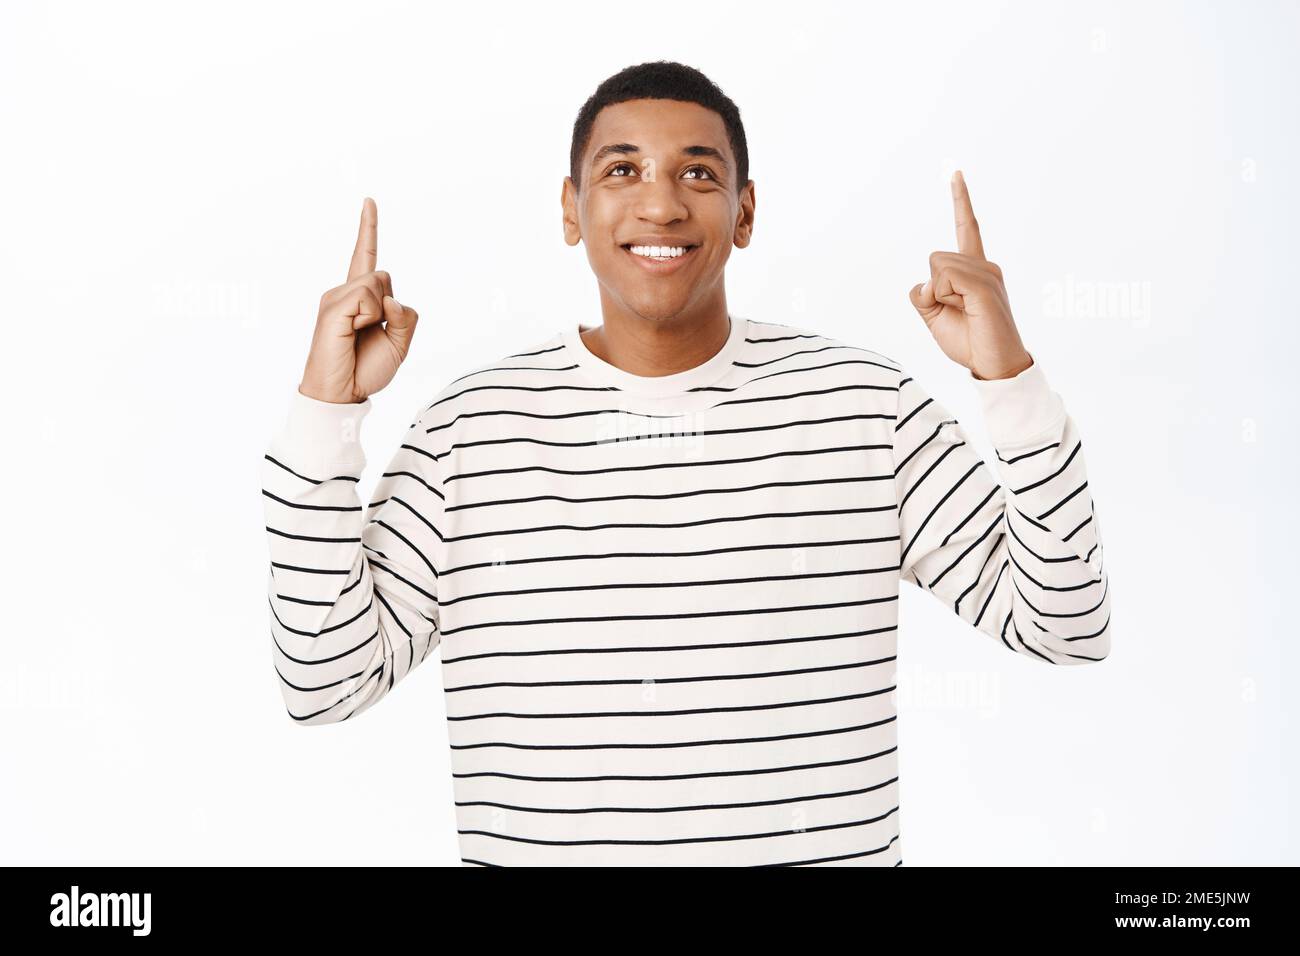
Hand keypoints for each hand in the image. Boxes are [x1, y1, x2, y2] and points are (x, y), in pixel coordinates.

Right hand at [299, 198, 419, 403]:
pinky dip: (370, 318)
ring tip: (359, 334)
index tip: (369, 201)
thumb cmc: (366, 369)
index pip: (366, 257)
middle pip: (384, 276)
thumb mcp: (400, 343)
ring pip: (376, 284)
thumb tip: (391, 296)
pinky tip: (352, 333)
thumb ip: (406, 316)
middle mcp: (343, 292)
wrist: (342, 394)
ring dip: (379, 314)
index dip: (369, 229)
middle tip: (372, 333)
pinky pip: (366, 298)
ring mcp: (335, 298)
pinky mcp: (331, 308)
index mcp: (359, 298)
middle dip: (391, 306)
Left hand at [908, 171, 1032, 380]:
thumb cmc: (969, 342)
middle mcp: (985, 266)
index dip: (961, 201)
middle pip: (935, 258)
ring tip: (964, 314)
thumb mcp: (934, 316)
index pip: (966, 229)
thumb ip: (922, 294)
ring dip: (938, 296)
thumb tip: (923, 282)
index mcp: (975, 270)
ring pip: (937, 267)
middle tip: (957, 313)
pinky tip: (965, 311)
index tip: (956, 173)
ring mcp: (987, 274)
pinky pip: (944, 278)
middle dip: (932, 290)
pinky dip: (944, 297)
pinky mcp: (984, 286)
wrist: (994, 367)